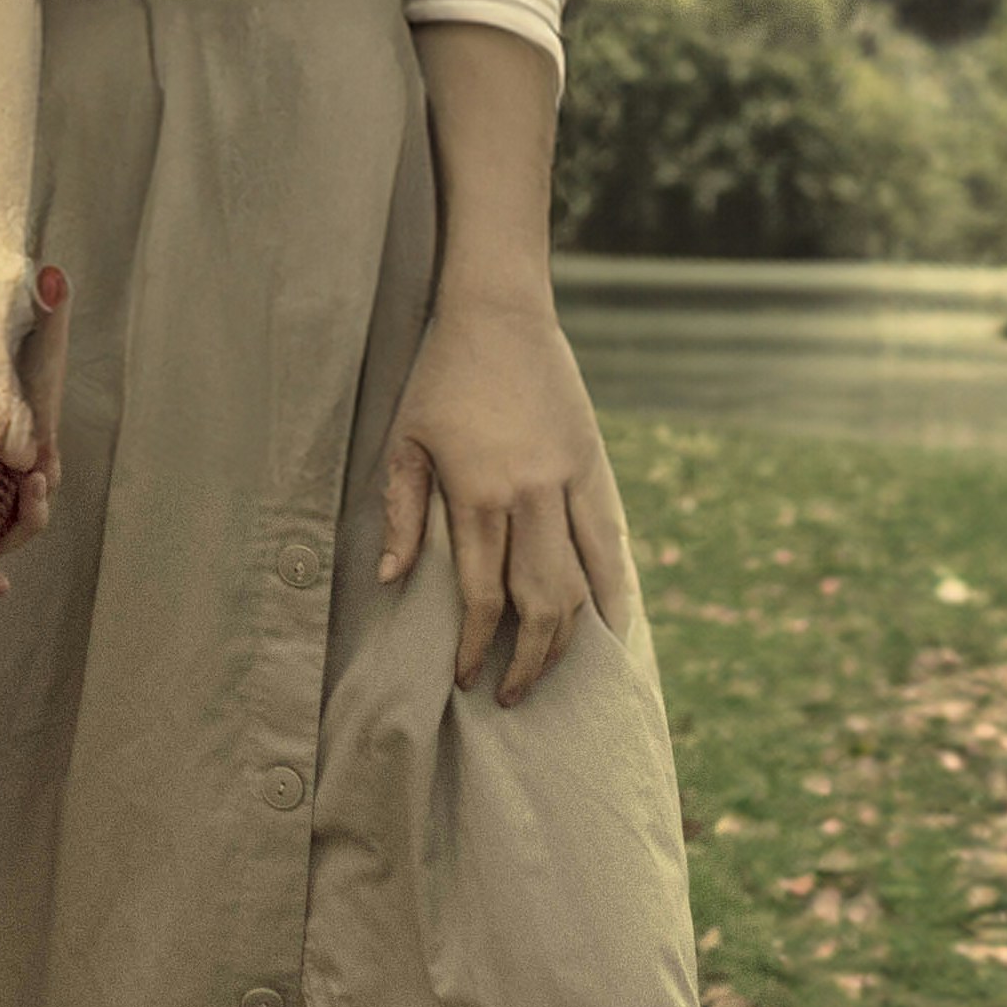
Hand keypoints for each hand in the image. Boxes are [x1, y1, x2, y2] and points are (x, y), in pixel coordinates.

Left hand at [382, 304, 628, 699]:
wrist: (499, 313)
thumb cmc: (439, 376)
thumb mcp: (404, 440)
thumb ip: (402, 514)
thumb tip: (390, 580)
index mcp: (477, 493)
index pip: (485, 594)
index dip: (478, 645)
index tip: (466, 677)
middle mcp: (530, 495)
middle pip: (541, 601)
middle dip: (528, 659)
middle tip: (511, 693)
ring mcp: (570, 481)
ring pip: (583, 580)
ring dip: (572, 637)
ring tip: (555, 671)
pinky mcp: (593, 466)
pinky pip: (612, 541)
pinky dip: (616, 589)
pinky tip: (614, 626)